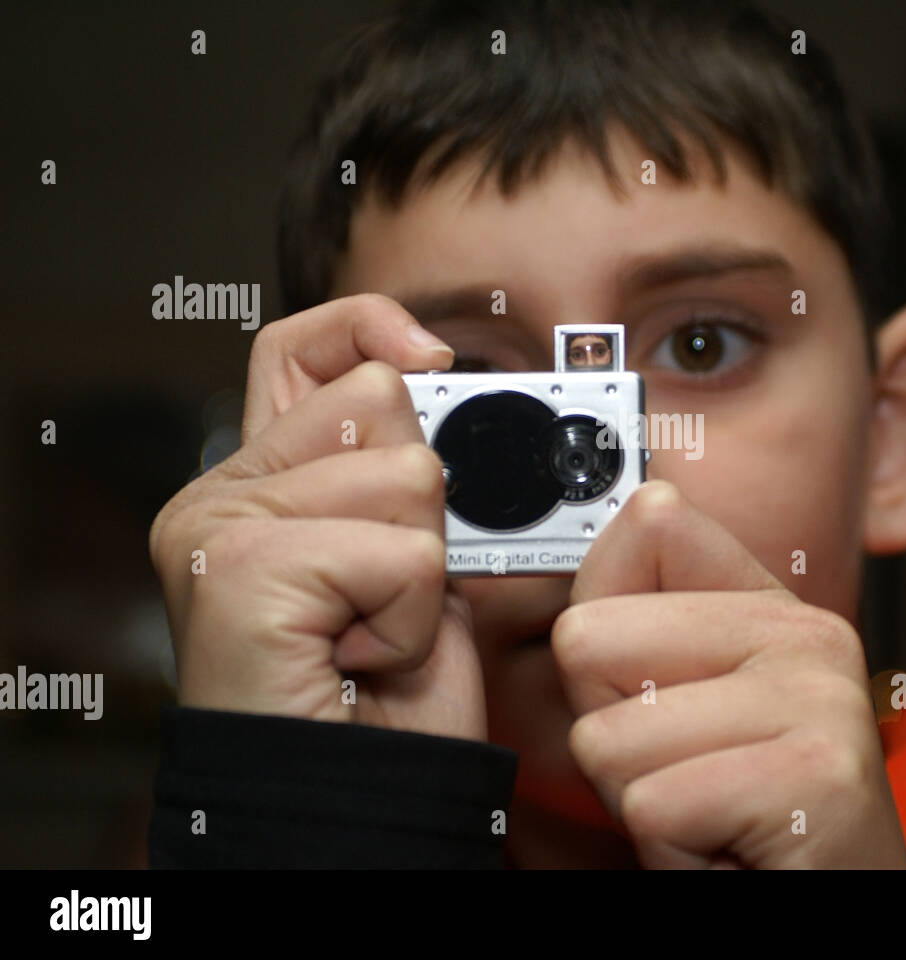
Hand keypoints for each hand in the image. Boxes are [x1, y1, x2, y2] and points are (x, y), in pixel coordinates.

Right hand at [148, 294, 486, 739]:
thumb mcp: (419, 565)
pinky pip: (402, 552)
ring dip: (425, 572)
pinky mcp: (240, 569)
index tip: (433, 356)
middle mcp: (222, 493)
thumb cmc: (386, 700)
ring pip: (409, 475)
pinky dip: (412, 617)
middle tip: (386, 590)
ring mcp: (220, 527)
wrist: (352, 800)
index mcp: (260, 481)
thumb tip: (456, 392)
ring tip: (374, 633)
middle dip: (427, 500)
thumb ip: (415, 480)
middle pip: (381, 399)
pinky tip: (362, 658)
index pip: (305, 346)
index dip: (372, 329)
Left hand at [552, 480, 905, 867]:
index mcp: (772, 608)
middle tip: (686, 780)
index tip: (652, 695)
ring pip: (606, 738)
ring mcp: (820, 697)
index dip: (604, 636)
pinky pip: (651, 806)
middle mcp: (806, 635)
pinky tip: (732, 852)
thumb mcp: (678, 711)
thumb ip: (635, 630)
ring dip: (642, 805)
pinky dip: (673, 854)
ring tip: (713, 819)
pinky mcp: (816, 775)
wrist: (837, 908)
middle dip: (611, 733)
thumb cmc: (748, 830)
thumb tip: (622, 526)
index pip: (645, 526)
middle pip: (589, 641)